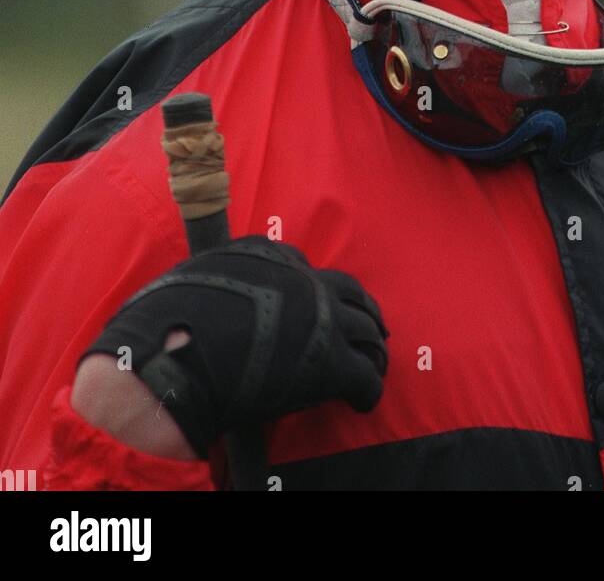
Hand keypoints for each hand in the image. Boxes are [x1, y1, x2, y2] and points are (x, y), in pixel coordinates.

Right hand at [75, 236, 389, 458]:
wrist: (178, 355)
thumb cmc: (172, 319)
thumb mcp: (198, 275)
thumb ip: (220, 277)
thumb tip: (206, 290)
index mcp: (273, 258)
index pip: (309, 269)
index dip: (319, 292)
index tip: (322, 307)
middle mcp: (306, 282)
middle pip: (351, 293)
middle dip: (364, 312)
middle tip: (372, 330)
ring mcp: (323, 321)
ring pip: (367, 333)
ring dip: (373, 350)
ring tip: (374, 366)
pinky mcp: (331, 364)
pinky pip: (366, 377)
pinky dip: (369, 390)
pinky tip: (361, 403)